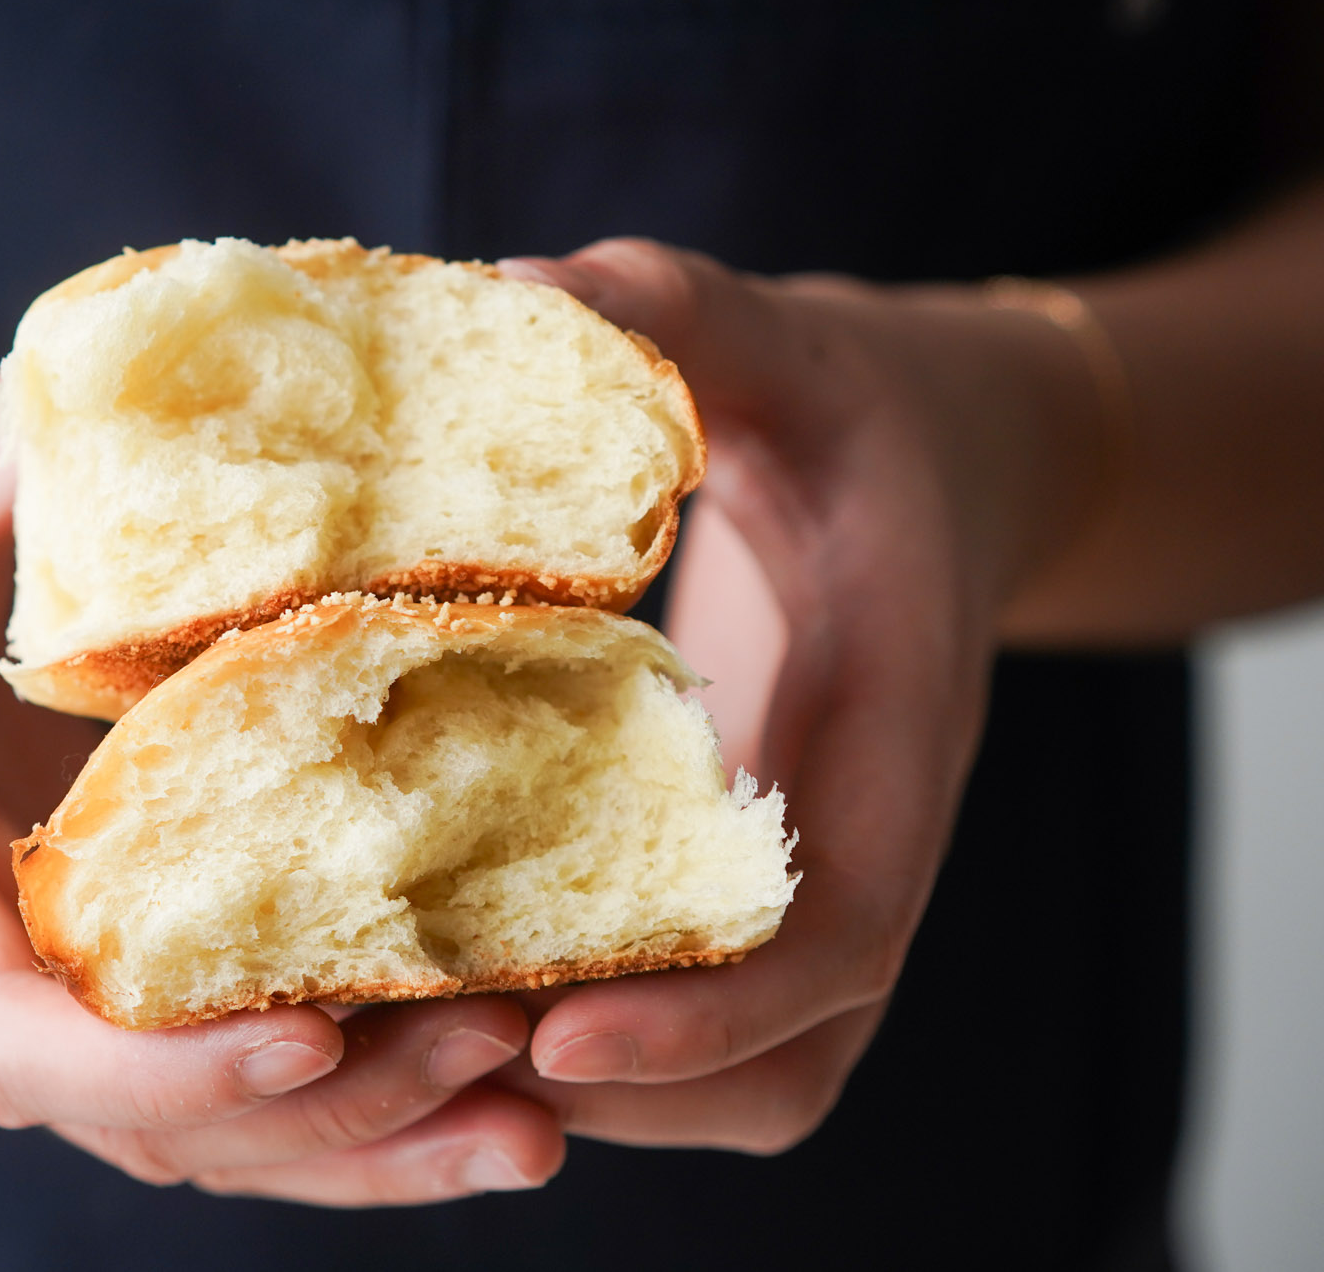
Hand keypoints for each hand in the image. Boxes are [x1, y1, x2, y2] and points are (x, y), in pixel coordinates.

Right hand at [0, 380, 561, 1202]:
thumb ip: (51, 438)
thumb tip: (236, 347)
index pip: (8, 1041)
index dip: (160, 1069)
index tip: (313, 1038)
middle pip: (149, 1127)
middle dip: (332, 1124)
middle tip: (511, 1079)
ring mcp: (39, 989)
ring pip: (203, 1135)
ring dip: (367, 1143)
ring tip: (533, 1121)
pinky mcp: (102, 967)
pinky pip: (222, 1067)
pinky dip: (349, 1092)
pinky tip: (487, 1061)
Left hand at [496, 240, 1102, 1149]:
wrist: (947, 465)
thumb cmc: (857, 407)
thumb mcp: (777, 340)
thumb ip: (665, 307)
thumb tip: (494, 288)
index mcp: (894, 721)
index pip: (842, 923)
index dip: (714, 1010)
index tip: (563, 1037)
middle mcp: (871, 830)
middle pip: (793, 1057)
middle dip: (631, 1091)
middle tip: (443, 1058)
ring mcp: (828, 872)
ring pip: (758, 1073)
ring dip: (609, 1093)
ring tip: (433, 1047)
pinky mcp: (769, 874)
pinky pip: (718, 1020)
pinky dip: (613, 1043)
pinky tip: (471, 989)